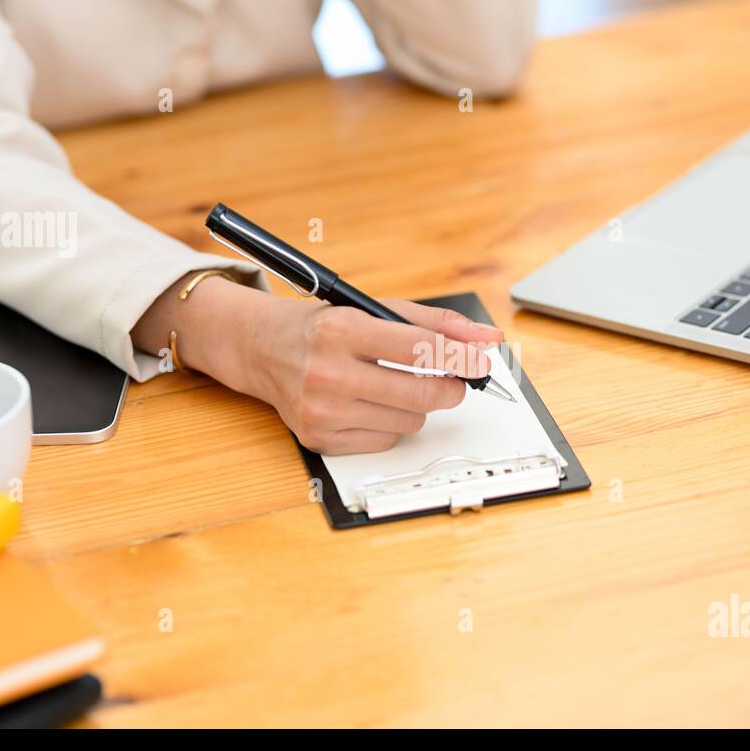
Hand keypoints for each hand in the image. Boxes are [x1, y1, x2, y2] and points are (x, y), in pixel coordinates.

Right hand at [134, 278, 503, 453]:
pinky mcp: (318, 437)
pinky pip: (385, 440)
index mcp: (343, 328)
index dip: (459, 358)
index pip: (419, 348)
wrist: (263, 349)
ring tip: (397, 386)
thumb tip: (487, 339)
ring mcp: (321, 409)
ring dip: (416, 406)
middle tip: (453, 382)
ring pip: (408, 421)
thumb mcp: (375, 310)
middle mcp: (328, 370)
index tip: (480, 362)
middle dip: (449, 389)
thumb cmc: (325, 327)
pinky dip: (391, 424)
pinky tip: (373, 404)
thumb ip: (435, 323)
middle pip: (419, 393)